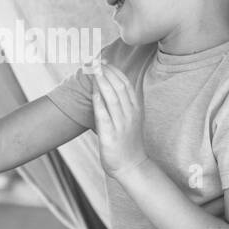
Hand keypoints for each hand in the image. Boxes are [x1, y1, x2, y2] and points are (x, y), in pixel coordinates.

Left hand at [91, 62, 147, 177]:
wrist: (132, 167)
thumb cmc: (128, 142)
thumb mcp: (129, 120)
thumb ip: (122, 104)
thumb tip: (107, 87)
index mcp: (135, 109)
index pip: (125, 84)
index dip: (114, 70)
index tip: (104, 61)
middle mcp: (130, 115)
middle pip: (119, 87)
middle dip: (107, 72)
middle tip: (95, 62)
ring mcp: (121, 125)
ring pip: (113, 98)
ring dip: (102, 82)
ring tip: (93, 70)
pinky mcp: (111, 135)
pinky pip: (105, 115)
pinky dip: (99, 102)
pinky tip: (93, 92)